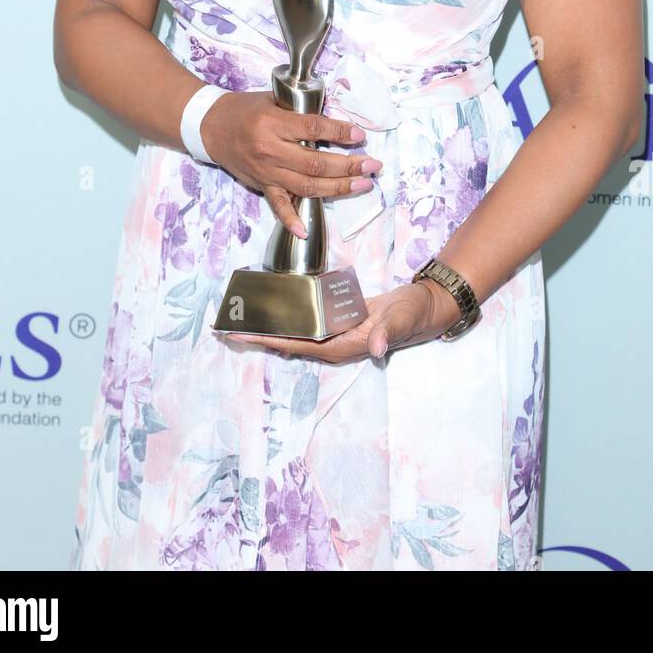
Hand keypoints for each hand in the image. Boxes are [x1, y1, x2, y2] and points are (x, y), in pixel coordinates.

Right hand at [198, 90, 382, 239]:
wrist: (209, 126)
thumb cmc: (244, 109)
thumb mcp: (272, 99)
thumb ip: (300, 112)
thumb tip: (335, 122)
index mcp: (273, 123)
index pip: (313, 129)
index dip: (339, 132)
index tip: (359, 135)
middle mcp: (270, 150)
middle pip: (315, 163)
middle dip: (348, 165)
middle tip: (372, 164)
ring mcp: (266, 171)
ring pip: (305, 186)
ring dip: (337, 188)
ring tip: (362, 184)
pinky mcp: (260, 185)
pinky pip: (277, 206)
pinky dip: (290, 220)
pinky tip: (305, 230)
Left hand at [215, 278, 462, 362]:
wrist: (423, 307)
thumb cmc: (411, 314)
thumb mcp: (400, 320)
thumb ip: (387, 332)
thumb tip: (374, 347)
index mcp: (342, 346)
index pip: (297, 345)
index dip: (269, 340)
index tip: (243, 335)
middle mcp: (333, 343)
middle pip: (289, 341)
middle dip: (261, 335)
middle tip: (229, 325)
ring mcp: (335, 333)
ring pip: (295, 331)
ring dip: (271, 325)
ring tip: (244, 315)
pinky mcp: (338, 321)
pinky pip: (307, 320)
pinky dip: (289, 314)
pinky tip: (275, 305)